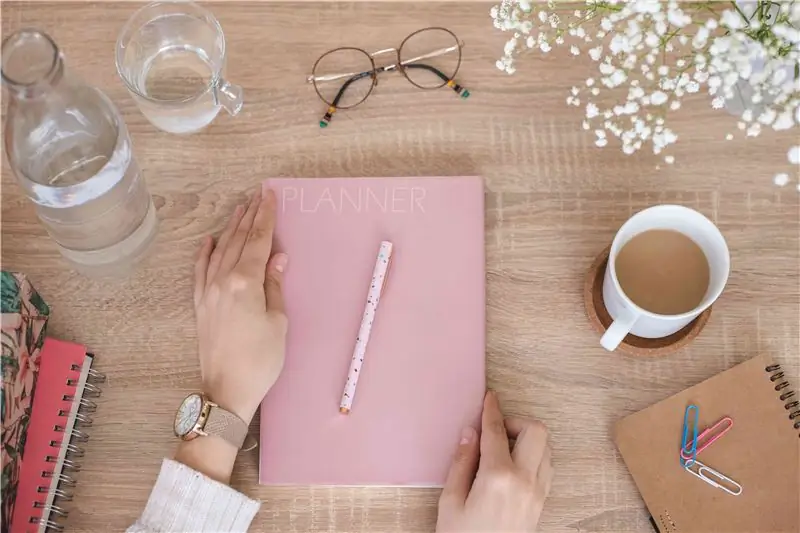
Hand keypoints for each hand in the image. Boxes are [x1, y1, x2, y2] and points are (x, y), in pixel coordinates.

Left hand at [193, 187, 287, 423]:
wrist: (228, 390)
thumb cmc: (261, 359)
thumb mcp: (278, 321)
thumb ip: (274, 285)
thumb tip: (277, 256)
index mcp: (246, 282)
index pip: (258, 241)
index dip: (266, 217)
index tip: (269, 195)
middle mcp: (223, 281)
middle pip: (238, 241)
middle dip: (249, 216)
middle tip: (258, 195)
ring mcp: (208, 292)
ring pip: (220, 251)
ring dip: (230, 229)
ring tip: (240, 209)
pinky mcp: (201, 305)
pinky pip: (200, 271)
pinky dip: (205, 253)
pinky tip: (209, 240)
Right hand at [436, 391, 553, 532]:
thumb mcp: (450, 501)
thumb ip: (461, 462)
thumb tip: (469, 432)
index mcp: (497, 477)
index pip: (496, 431)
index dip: (491, 410)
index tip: (489, 398)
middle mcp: (524, 480)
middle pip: (535, 431)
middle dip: (515, 422)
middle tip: (495, 430)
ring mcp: (537, 492)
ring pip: (545, 447)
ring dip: (526, 439)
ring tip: (501, 449)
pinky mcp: (542, 502)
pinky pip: (546, 466)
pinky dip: (533, 456)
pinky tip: (512, 465)